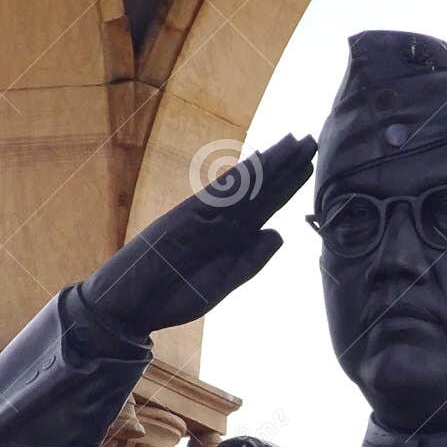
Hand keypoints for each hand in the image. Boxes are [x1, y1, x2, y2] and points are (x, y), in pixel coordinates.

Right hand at [79, 132, 316, 334]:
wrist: (134, 305)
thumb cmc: (174, 296)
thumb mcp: (224, 282)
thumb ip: (252, 260)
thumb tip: (278, 232)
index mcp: (232, 238)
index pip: (264, 206)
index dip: (287, 187)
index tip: (309, 167)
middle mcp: (221, 221)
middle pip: (259, 190)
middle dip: (285, 167)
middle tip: (311, 142)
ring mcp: (205, 215)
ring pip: (244, 186)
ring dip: (270, 164)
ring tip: (296, 143)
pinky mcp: (188, 215)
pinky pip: (220, 194)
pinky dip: (241, 179)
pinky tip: (262, 162)